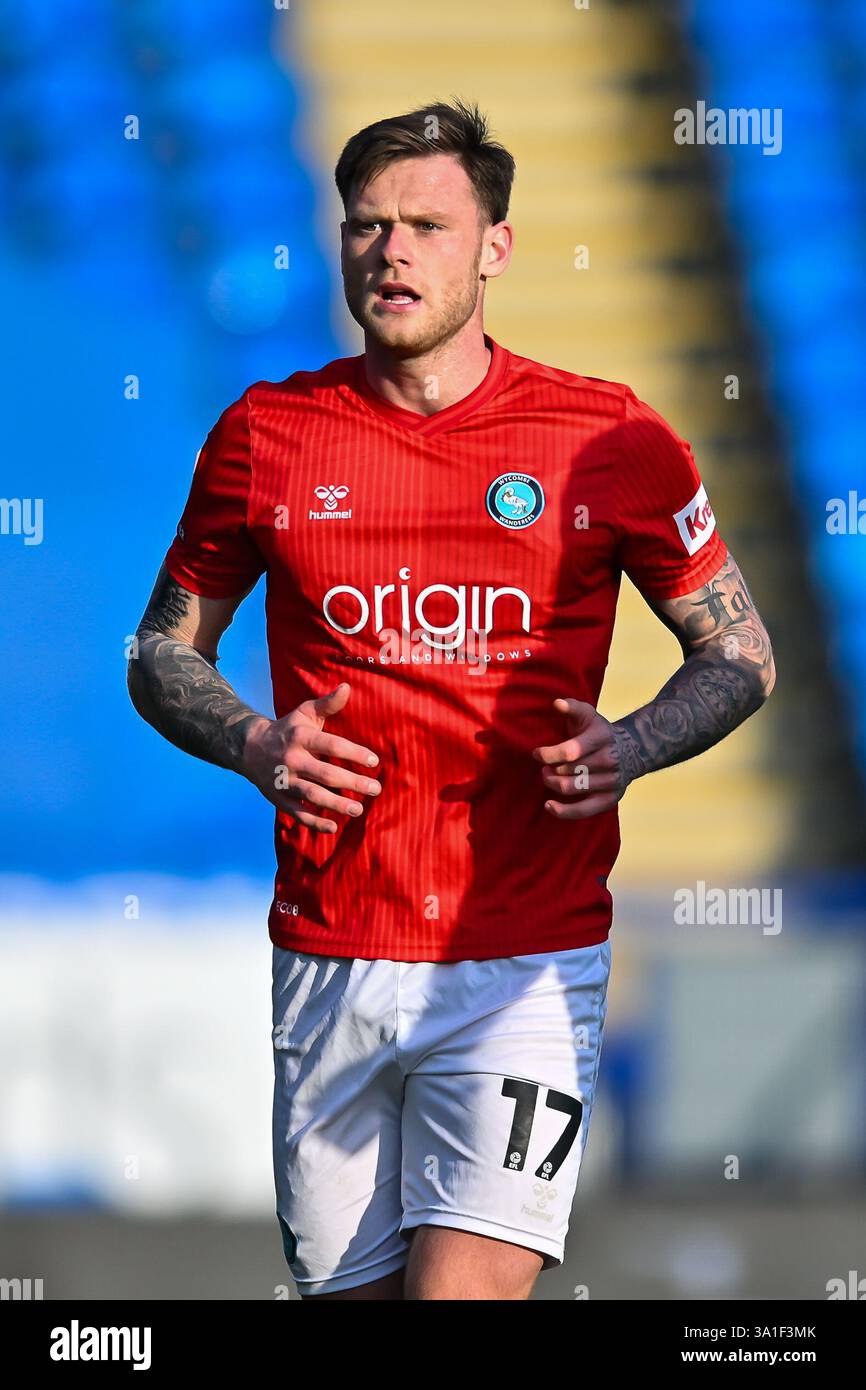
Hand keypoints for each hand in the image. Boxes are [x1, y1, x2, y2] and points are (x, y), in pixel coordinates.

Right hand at [241, 682, 380, 833]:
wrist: (249, 748)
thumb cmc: (287, 729)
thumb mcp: (305, 713)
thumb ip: (328, 704)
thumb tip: (347, 687)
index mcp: (300, 737)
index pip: (331, 745)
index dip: (354, 753)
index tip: (374, 761)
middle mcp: (292, 759)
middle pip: (325, 773)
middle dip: (352, 783)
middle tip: (375, 789)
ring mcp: (284, 781)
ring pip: (312, 795)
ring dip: (336, 804)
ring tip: (358, 809)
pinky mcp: (279, 798)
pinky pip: (298, 813)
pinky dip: (314, 822)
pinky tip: (333, 827)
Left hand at [532, 698, 630, 820]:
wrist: (632, 750)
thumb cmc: (598, 732)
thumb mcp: (588, 714)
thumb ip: (571, 707)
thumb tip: (557, 703)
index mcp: (602, 737)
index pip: (570, 751)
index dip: (548, 754)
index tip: (536, 754)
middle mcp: (610, 760)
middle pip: (568, 771)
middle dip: (549, 769)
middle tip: (544, 767)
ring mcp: (612, 781)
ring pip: (571, 788)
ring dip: (553, 784)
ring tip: (548, 777)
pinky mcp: (610, 799)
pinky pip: (583, 811)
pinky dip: (563, 811)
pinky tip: (548, 805)